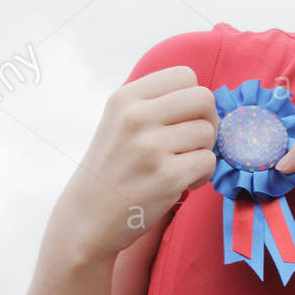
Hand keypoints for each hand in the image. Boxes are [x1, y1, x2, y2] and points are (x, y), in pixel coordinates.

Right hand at [59, 65, 218, 260]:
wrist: (86, 218)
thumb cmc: (110, 170)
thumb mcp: (118, 122)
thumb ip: (154, 104)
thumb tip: (206, 100)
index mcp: (125, 98)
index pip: (184, 75)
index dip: (192, 99)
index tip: (182, 120)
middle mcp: (136, 117)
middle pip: (204, 98)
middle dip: (208, 121)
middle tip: (192, 142)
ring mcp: (151, 147)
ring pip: (208, 132)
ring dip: (203, 151)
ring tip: (180, 166)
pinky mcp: (167, 177)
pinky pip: (208, 162)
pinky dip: (202, 175)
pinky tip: (182, 182)